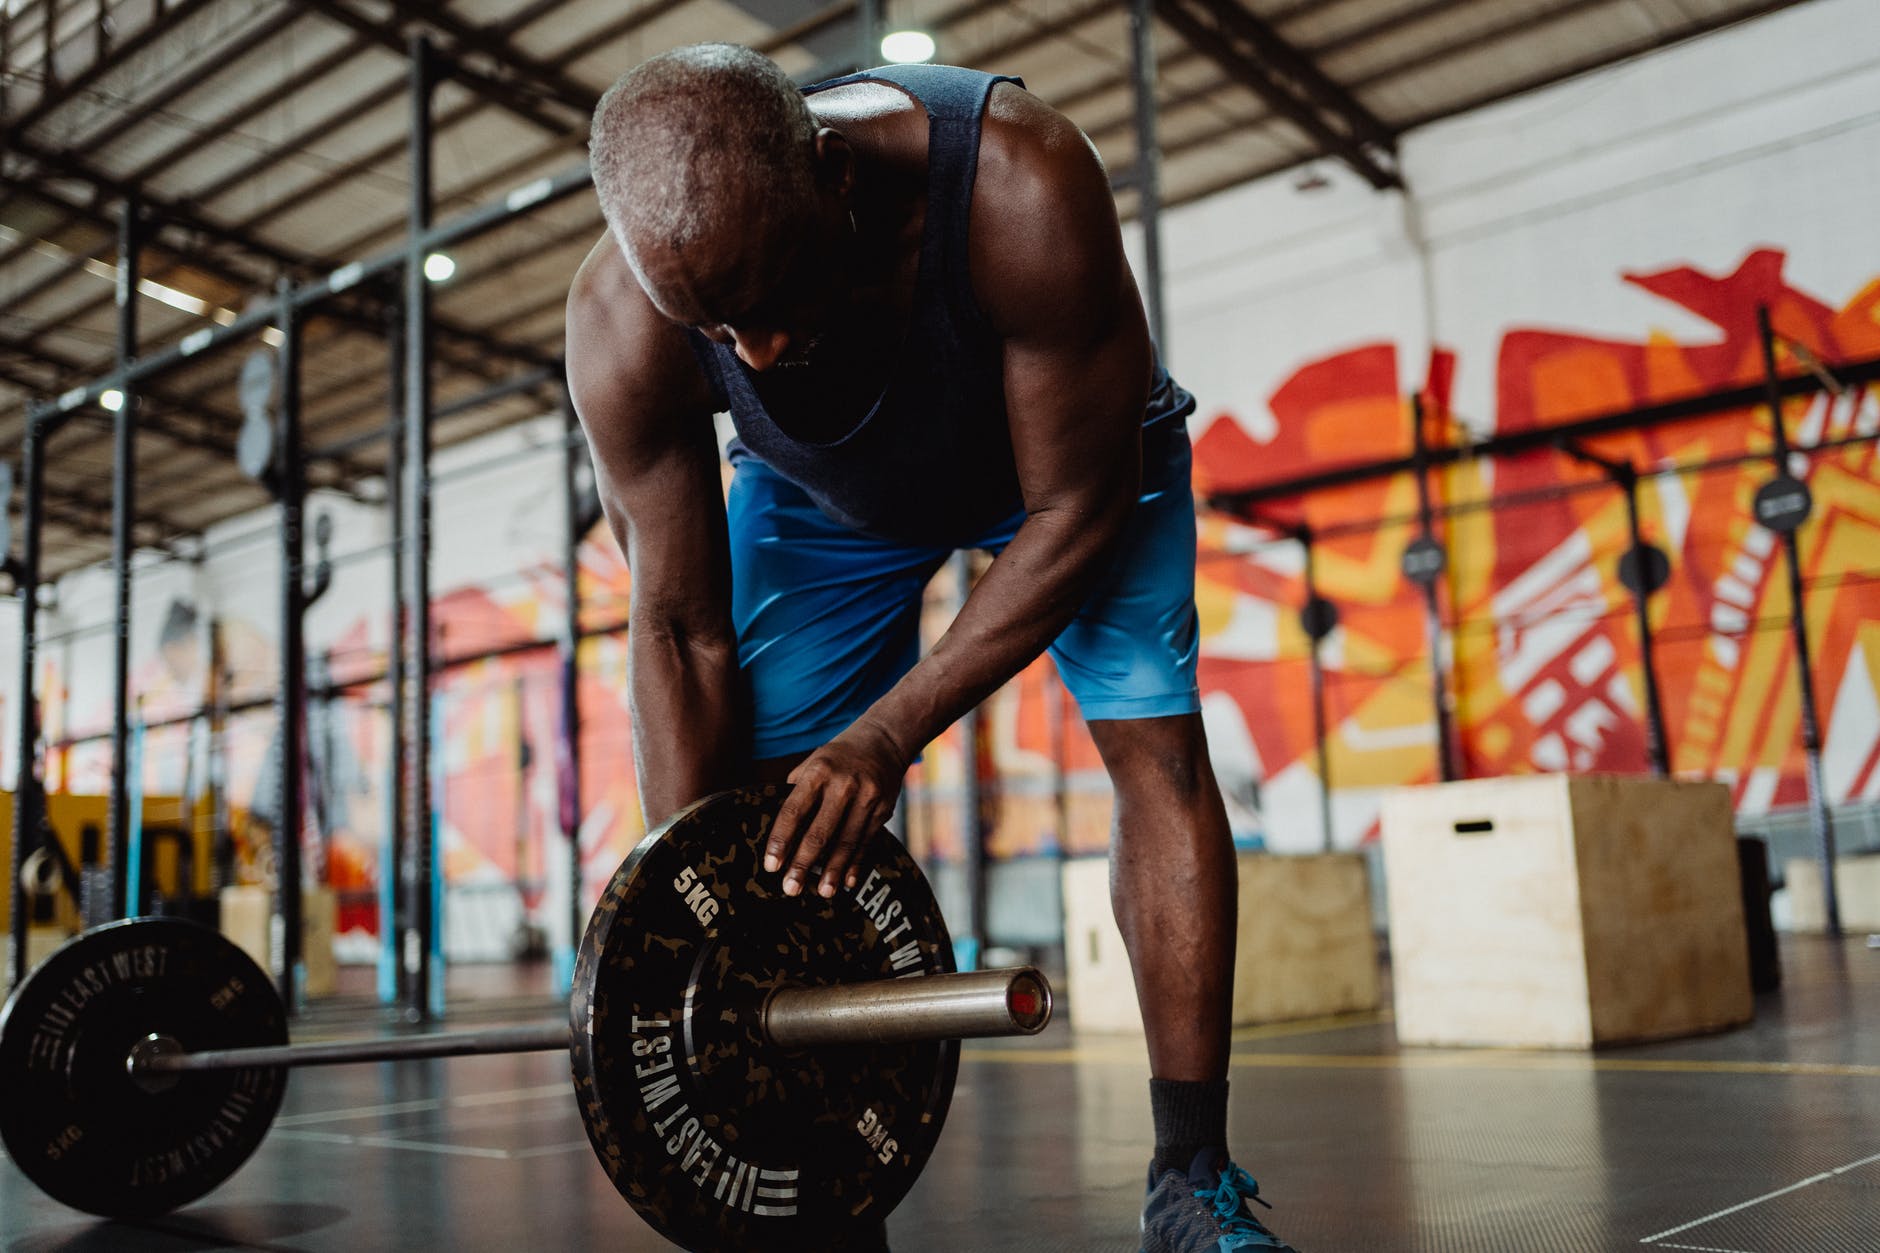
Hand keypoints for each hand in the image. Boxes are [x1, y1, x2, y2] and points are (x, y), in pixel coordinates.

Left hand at [764, 720, 907, 898]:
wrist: (884, 740)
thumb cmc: (838, 757)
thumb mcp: (813, 763)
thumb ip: (797, 792)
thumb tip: (779, 830)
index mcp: (818, 772)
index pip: (794, 811)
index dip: (781, 840)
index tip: (771, 865)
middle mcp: (843, 785)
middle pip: (820, 831)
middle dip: (803, 863)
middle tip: (791, 888)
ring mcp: (867, 797)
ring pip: (846, 841)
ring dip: (833, 870)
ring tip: (822, 893)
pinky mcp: (883, 810)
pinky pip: (867, 842)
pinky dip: (856, 864)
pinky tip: (847, 882)